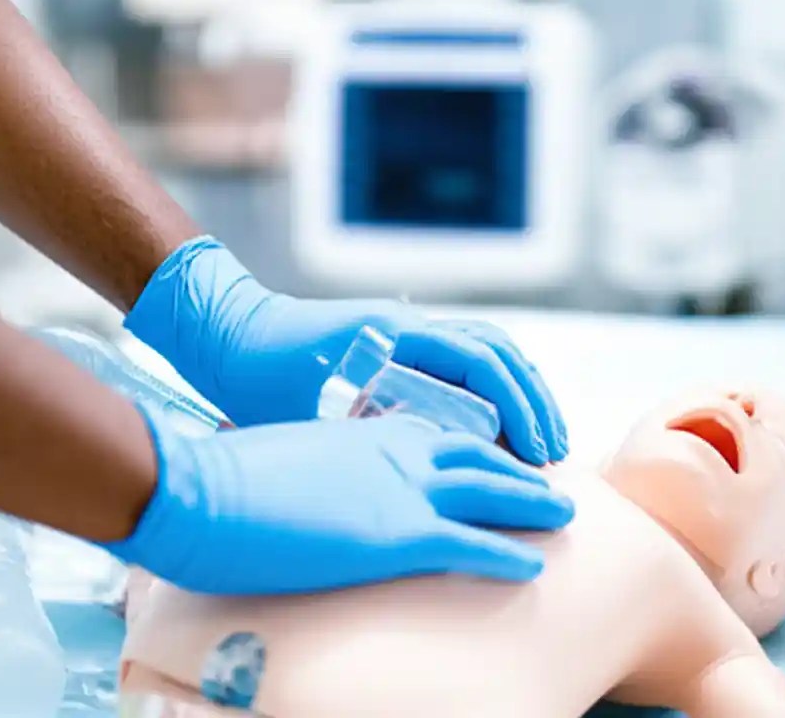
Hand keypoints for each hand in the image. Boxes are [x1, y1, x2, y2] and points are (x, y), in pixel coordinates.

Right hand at [101, 409, 575, 595]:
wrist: (196, 488)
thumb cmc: (221, 479)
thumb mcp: (285, 460)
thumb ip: (316, 469)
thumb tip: (312, 490)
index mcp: (364, 433)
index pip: (439, 432)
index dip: (478, 446)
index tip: (500, 461)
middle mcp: (392, 451)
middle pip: (476, 454)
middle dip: (518, 467)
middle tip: (550, 482)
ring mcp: (398, 489)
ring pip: (488, 491)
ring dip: (531, 502)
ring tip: (564, 515)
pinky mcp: (395, 532)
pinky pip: (470, 543)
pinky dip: (506, 554)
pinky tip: (534, 566)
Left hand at [124, 238, 567, 464]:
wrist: (228, 337)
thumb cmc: (258, 377)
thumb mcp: (309, 411)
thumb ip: (367, 431)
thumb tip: (429, 462)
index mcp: (392, 333)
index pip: (479, 360)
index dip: (516, 406)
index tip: (537, 451)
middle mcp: (409, 323)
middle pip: (497, 351)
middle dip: (533, 401)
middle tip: (556, 453)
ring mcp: (408, 330)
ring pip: (488, 351)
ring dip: (520, 393)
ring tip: (542, 442)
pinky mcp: (402, 344)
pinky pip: (465, 359)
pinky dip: (494, 389)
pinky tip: (501, 428)